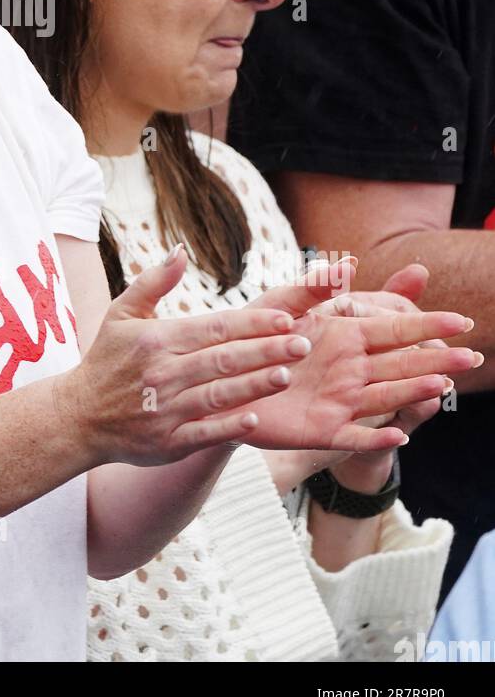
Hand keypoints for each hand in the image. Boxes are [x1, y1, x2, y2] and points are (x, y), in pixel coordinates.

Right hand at [62, 245, 317, 466]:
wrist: (78, 416)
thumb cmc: (105, 360)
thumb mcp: (121, 313)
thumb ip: (153, 281)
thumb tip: (180, 250)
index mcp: (157, 339)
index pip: (214, 327)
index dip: (252, 323)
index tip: (286, 318)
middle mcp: (163, 373)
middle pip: (224, 359)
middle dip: (266, 350)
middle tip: (303, 343)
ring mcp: (166, 409)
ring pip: (219, 394)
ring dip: (255, 385)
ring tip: (288, 374)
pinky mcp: (167, 442)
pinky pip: (204, 433)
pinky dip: (229, 426)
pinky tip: (256, 418)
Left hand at [228, 258, 478, 450]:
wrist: (226, 381)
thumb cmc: (254, 337)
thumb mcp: (281, 305)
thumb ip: (314, 286)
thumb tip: (349, 259)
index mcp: (347, 335)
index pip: (395, 328)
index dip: (427, 324)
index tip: (461, 321)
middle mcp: (352, 369)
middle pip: (402, 364)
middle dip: (437, 359)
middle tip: (471, 356)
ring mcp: (340, 401)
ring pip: (386, 396)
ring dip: (413, 392)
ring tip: (441, 385)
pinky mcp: (322, 429)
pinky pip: (354, 436)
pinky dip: (376, 437)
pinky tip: (399, 434)